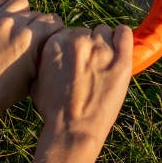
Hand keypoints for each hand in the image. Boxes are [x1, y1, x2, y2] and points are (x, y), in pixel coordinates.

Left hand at [0, 0, 64, 125]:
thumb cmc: (3, 91)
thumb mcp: (34, 76)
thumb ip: (46, 53)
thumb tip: (56, 41)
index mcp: (31, 39)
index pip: (53, 21)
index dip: (56, 30)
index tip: (52, 37)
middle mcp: (15, 23)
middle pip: (38, 14)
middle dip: (40, 24)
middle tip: (35, 36)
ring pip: (21, 2)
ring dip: (25, 11)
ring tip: (22, 22)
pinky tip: (14, 2)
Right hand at [32, 24, 132, 144]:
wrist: (74, 130)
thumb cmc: (54, 110)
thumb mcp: (36, 81)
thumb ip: (43, 61)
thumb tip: (48, 55)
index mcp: (56, 42)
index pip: (69, 33)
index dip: (73, 48)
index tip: (76, 61)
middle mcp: (78, 40)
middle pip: (87, 32)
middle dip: (87, 47)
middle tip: (88, 67)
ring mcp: (101, 49)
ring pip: (104, 32)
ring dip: (104, 43)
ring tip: (103, 63)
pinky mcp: (121, 59)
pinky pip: (125, 34)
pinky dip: (123, 38)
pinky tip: (120, 48)